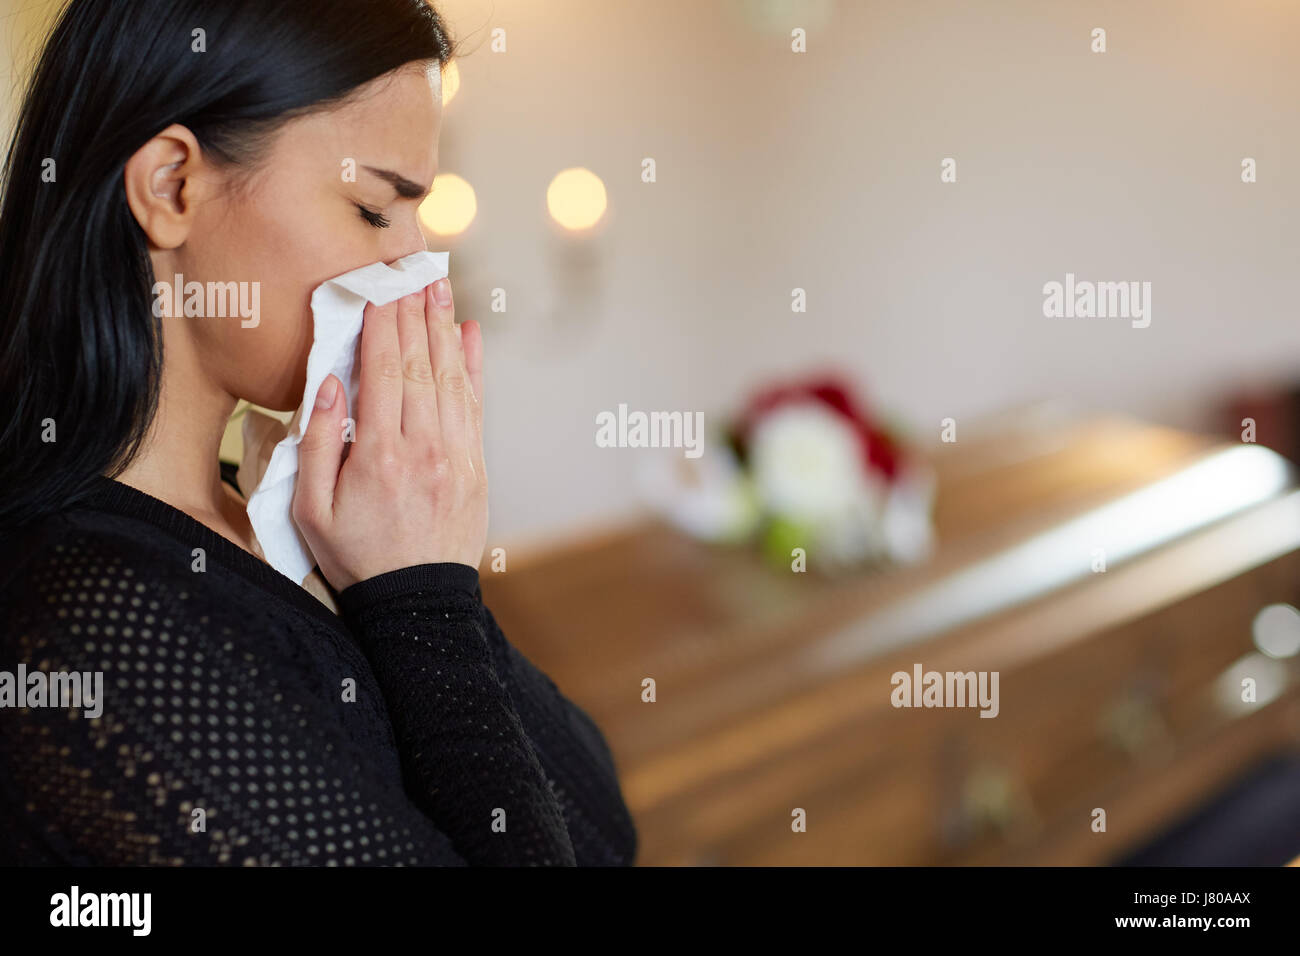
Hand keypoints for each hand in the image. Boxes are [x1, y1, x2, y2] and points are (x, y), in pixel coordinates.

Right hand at [293, 277, 486, 591]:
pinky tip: (468, 335)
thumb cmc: (355, 555)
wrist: (415, 602)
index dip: (382, 326)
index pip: (382, 373)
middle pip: (420, 366)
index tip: (380, 289)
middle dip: (414, 314)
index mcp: (379, 456)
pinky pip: (475, 407)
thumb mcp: (311, 509)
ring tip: (438, 288)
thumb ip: (317, 444)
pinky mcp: (476, 467)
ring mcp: (456, 457)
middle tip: (413, 271)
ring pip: (450, 379)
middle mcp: (424, 450)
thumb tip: (330, 383)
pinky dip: (473, 368)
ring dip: (443, 329)